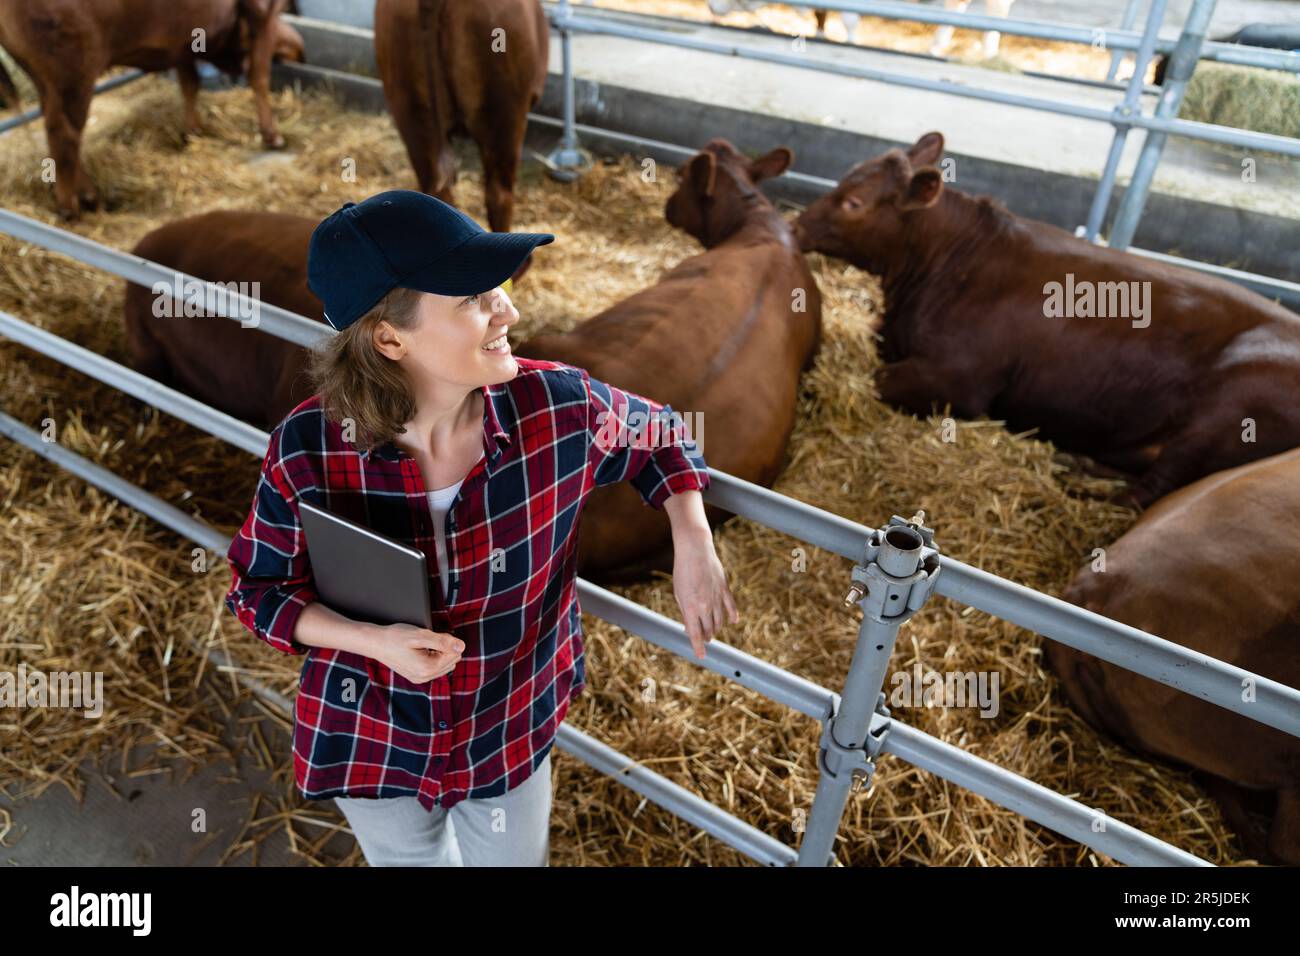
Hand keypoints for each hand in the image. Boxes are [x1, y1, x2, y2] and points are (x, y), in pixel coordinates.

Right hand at [372, 624, 463, 683]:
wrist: (376, 643)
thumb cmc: (395, 637)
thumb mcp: (420, 635)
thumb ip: (442, 641)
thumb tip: (461, 646)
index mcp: (428, 668)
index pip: (454, 654)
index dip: (447, 641)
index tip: (433, 636)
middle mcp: (425, 677)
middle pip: (451, 661)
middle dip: (445, 648)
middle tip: (428, 639)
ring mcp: (420, 679)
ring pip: (445, 665)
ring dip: (439, 653)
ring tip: (423, 645)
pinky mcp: (416, 677)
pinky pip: (435, 668)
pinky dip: (433, 658)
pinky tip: (421, 651)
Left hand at [671, 529, 738, 658]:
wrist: (695, 549)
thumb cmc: (682, 571)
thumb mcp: (679, 594)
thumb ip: (685, 612)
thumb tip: (690, 628)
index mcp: (690, 607)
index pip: (695, 633)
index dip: (698, 646)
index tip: (701, 656)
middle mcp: (705, 605)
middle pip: (708, 629)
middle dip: (706, 636)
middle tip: (704, 639)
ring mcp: (716, 597)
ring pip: (719, 620)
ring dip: (716, 628)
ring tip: (713, 633)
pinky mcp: (724, 588)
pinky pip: (731, 606)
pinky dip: (732, 615)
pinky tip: (733, 622)